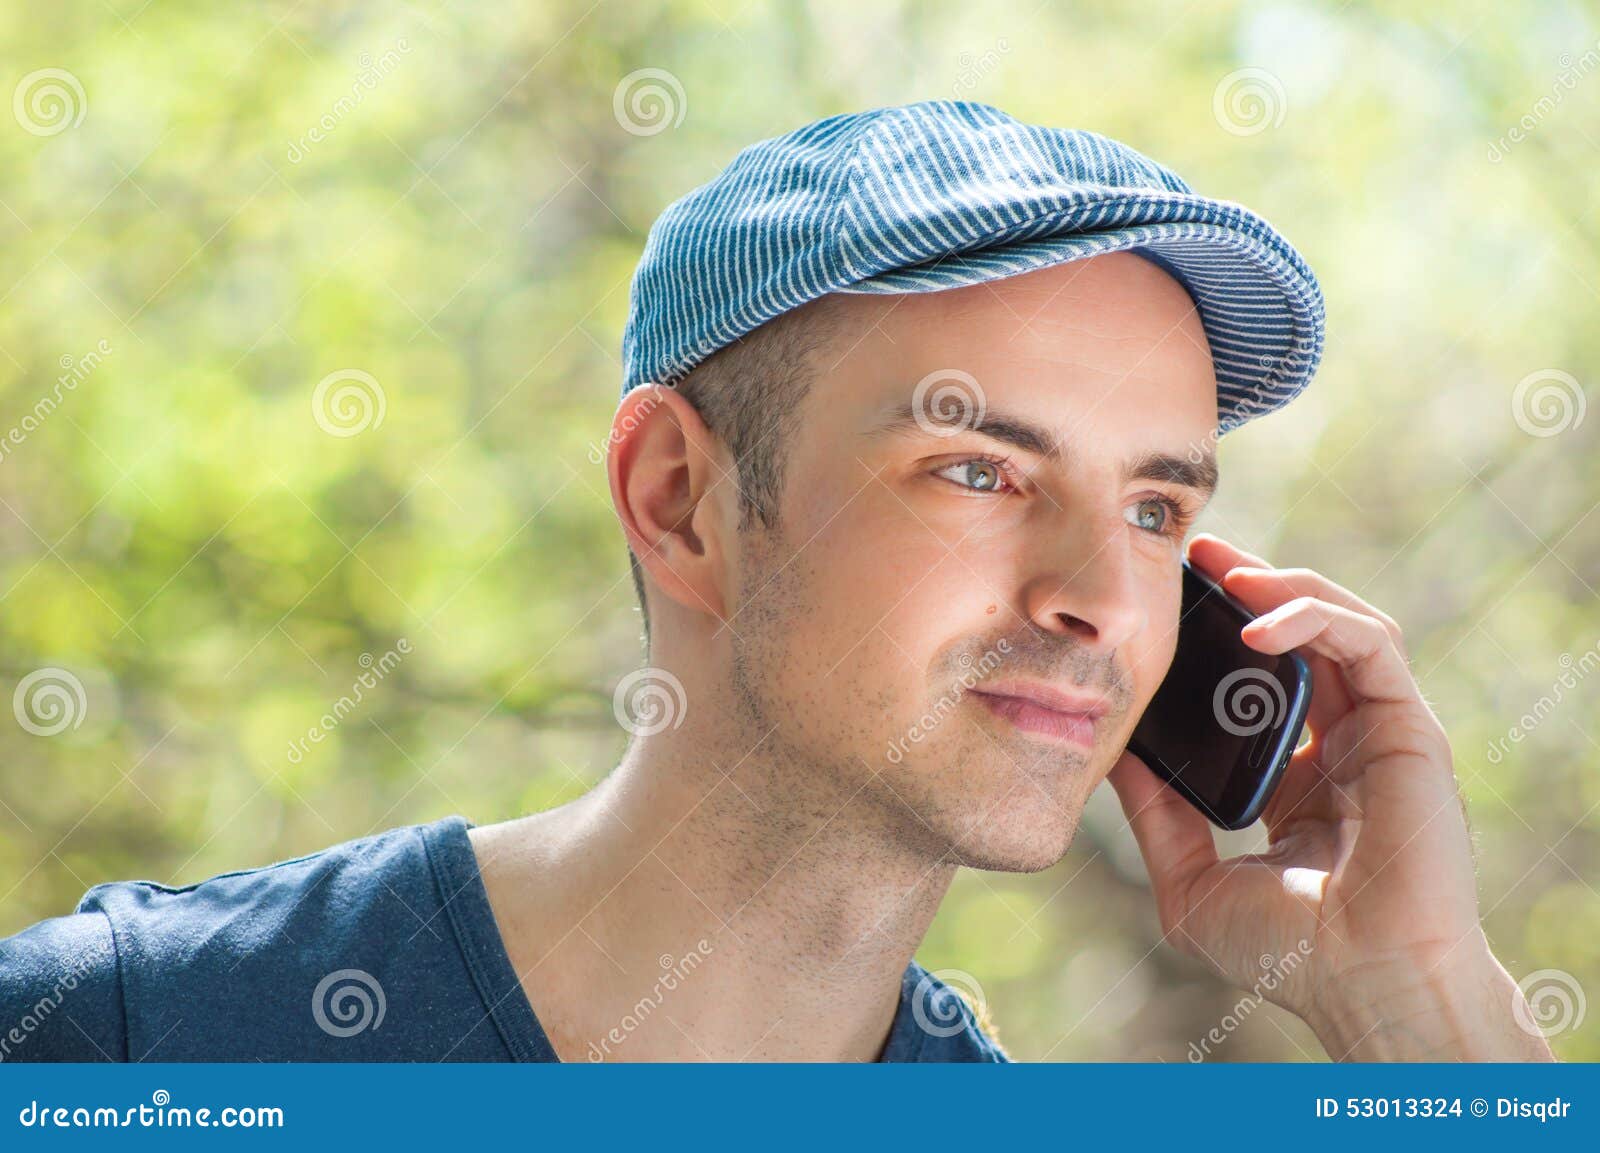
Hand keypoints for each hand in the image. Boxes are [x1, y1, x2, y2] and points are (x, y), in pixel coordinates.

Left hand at [1107, 533, 1554, 1060]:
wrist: (1361, 984)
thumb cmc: (1286, 952)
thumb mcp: (1190, 879)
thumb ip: (1153, 816)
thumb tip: (1107, 752)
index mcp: (1300, 779)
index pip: (1260, 683)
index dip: (1219, 638)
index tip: (1167, 606)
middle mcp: (1344, 746)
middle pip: (1301, 638)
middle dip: (1249, 585)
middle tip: (1194, 554)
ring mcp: (1380, 733)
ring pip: (1340, 624)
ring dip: (1282, 585)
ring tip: (1222, 568)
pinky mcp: (1410, 726)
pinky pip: (1368, 644)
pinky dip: (1314, 619)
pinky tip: (1257, 624)